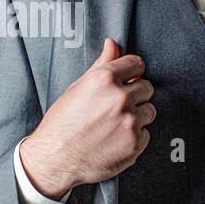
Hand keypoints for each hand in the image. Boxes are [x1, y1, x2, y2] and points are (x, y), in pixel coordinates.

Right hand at [19, 38, 154, 198]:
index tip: (128, 79)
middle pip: (146, 87)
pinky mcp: (135, 143)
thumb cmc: (61, 123)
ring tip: (115, 124)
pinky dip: (135, 137)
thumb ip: (100, 64)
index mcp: (104, 79)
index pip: (136, 64)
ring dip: (137, 116)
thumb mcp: (77, 88)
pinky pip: (146, 134)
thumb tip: (112, 44)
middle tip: (116, 107)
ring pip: (149, 111)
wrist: (54, 159)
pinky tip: (115, 140)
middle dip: (135, 95)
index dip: (132, 72)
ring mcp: (130, 121)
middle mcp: (120, 98)